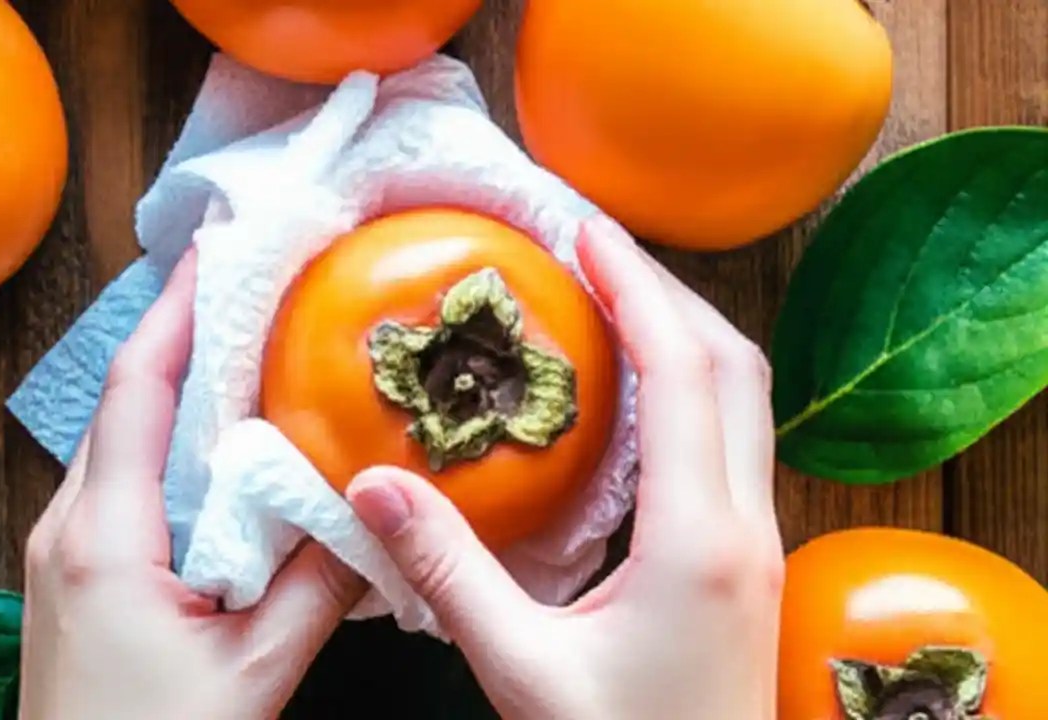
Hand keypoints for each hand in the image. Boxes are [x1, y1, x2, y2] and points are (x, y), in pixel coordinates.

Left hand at [18, 250, 366, 719]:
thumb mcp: (253, 672)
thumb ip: (318, 591)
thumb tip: (373, 519)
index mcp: (104, 538)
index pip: (138, 392)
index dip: (176, 313)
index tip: (215, 253)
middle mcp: (66, 529)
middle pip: (123, 404)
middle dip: (180, 335)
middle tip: (244, 286)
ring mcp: (61, 553)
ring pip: (118, 442)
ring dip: (172, 389)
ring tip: (238, 347)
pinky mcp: (74, 577)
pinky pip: (119, 483)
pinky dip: (166, 445)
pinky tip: (214, 449)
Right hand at [345, 216, 784, 719]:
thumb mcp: (522, 669)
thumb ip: (446, 573)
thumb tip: (372, 485)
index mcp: (700, 540)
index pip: (683, 373)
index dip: (636, 287)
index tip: (583, 230)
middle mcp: (746, 526)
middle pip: (732, 366)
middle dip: (666, 289)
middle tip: (590, 246)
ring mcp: (757, 544)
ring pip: (743, 400)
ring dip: (685, 334)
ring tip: (610, 296)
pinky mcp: (746, 562)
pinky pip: (732, 441)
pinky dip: (690, 387)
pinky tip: (634, 394)